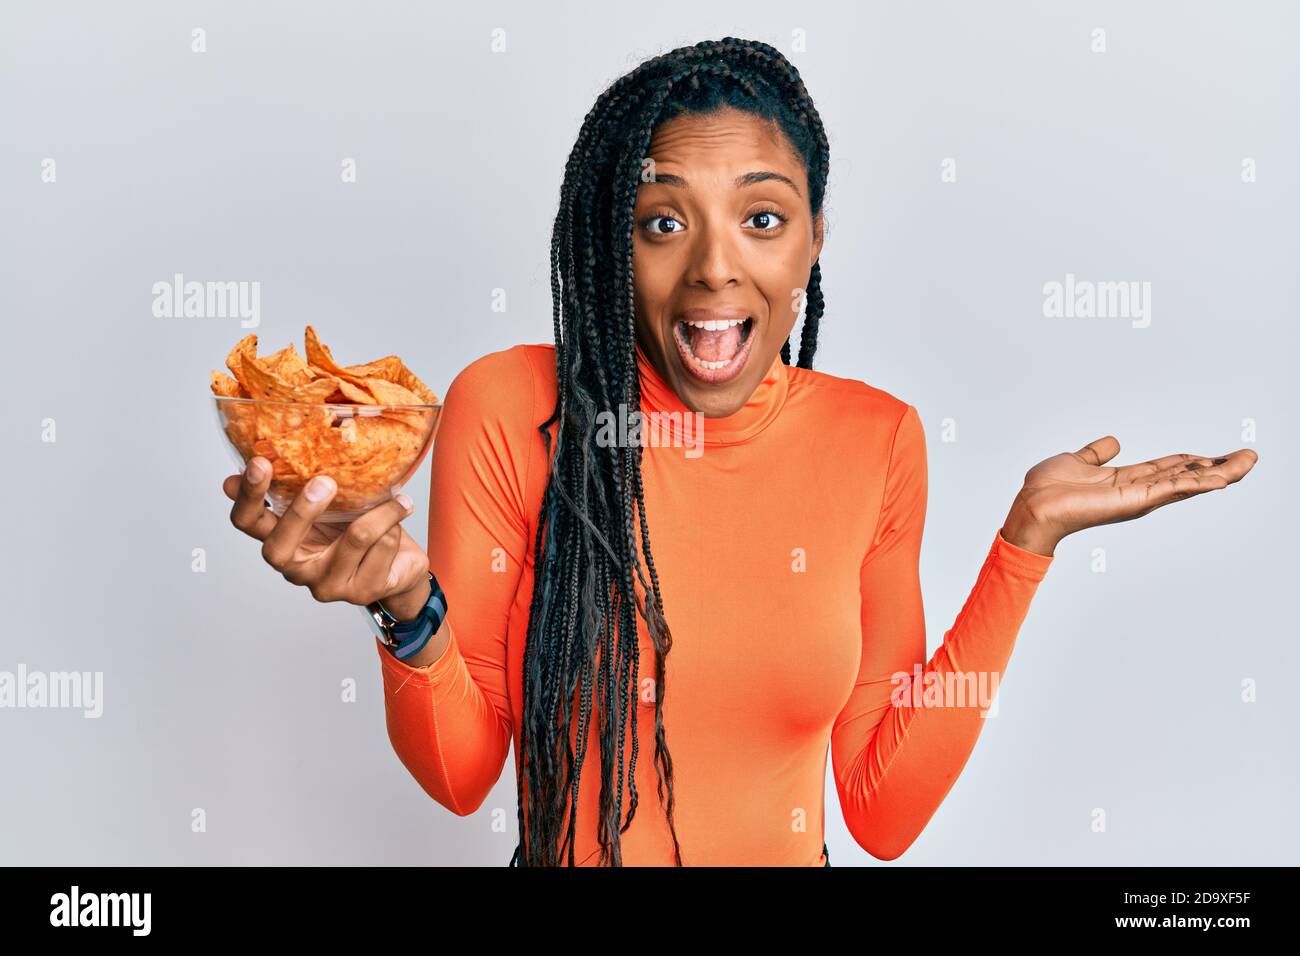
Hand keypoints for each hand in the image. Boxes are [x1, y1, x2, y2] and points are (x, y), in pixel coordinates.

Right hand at [222, 456, 431, 619]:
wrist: (400, 567)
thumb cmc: (355, 529)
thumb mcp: (330, 505)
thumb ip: (303, 487)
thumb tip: (264, 453)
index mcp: (280, 540)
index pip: (247, 523)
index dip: (248, 496)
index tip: (259, 463)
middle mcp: (296, 569)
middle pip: (278, 548)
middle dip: (302, 512)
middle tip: (324, 482)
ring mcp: (327, 584)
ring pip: (355, 538)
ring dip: (381, 512)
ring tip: (400, 499)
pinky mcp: (362, 591)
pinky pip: (382, 545)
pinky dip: (395, 525)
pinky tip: (400, 523)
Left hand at [1002, 437, 1258, 555]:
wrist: (1032, 506)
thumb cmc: (1047, 489)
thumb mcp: (1077, 460)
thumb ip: (1097, 453)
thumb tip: (1113, 442)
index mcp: (1127, 480)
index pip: (1170, 468)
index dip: (1195, 461)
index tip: (1219, 455)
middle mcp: (1138, 491)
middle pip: (1187, 476)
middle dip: (1218, 467)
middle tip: (1249, 456)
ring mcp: (1139, 498)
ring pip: (1188, 483)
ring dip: (1220, 473)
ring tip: (1247, 462)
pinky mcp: (1135, 501)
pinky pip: (1173, 489)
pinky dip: (1197, 484)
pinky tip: (1221, 478)